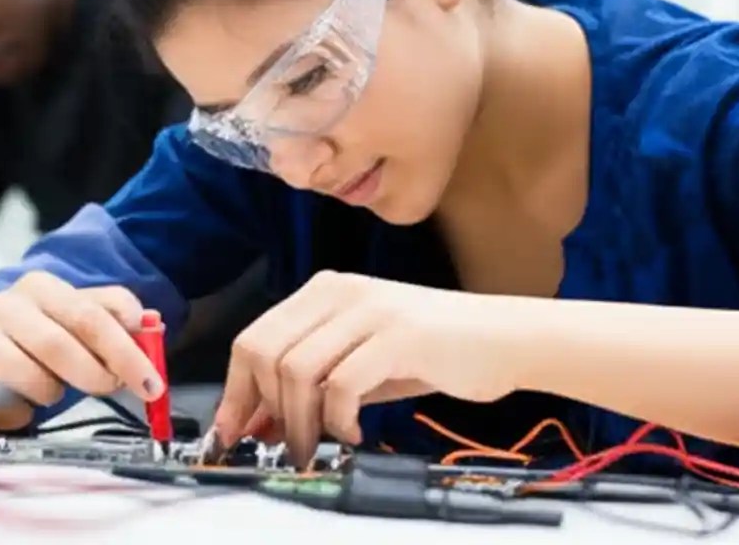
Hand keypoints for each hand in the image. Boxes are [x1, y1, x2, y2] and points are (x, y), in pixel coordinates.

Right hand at [0, 271, 163, 433]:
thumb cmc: (31, 339)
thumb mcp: (75, 319)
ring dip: (48, 395)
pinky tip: (12, 407)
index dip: (125, 353)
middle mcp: (0, 306)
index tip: (152, 385)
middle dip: (92, 376)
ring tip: (46, 392)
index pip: (90, 317)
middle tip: (105, 390)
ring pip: (26, 378)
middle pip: (58, 346)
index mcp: (38, 288)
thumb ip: (112, 314)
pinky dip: (12, 414)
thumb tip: (148, 321)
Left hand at [213, 271, 525, 466]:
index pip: (253, 338)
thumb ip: (313, 388)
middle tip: (278, 446)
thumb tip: (262, 425)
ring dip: (299, 421)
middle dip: (261, 409)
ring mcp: (367, 310)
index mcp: (322, 292)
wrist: (507, 338)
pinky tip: (354, 432)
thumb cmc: (435, 352)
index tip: (231, 432)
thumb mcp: (361, 366)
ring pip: (296, 369)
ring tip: (317, 446)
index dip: (236, 390)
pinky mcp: (398, 335)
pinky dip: (338, 419)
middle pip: (264, 352)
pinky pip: (342, 384)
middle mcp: (338, 292)